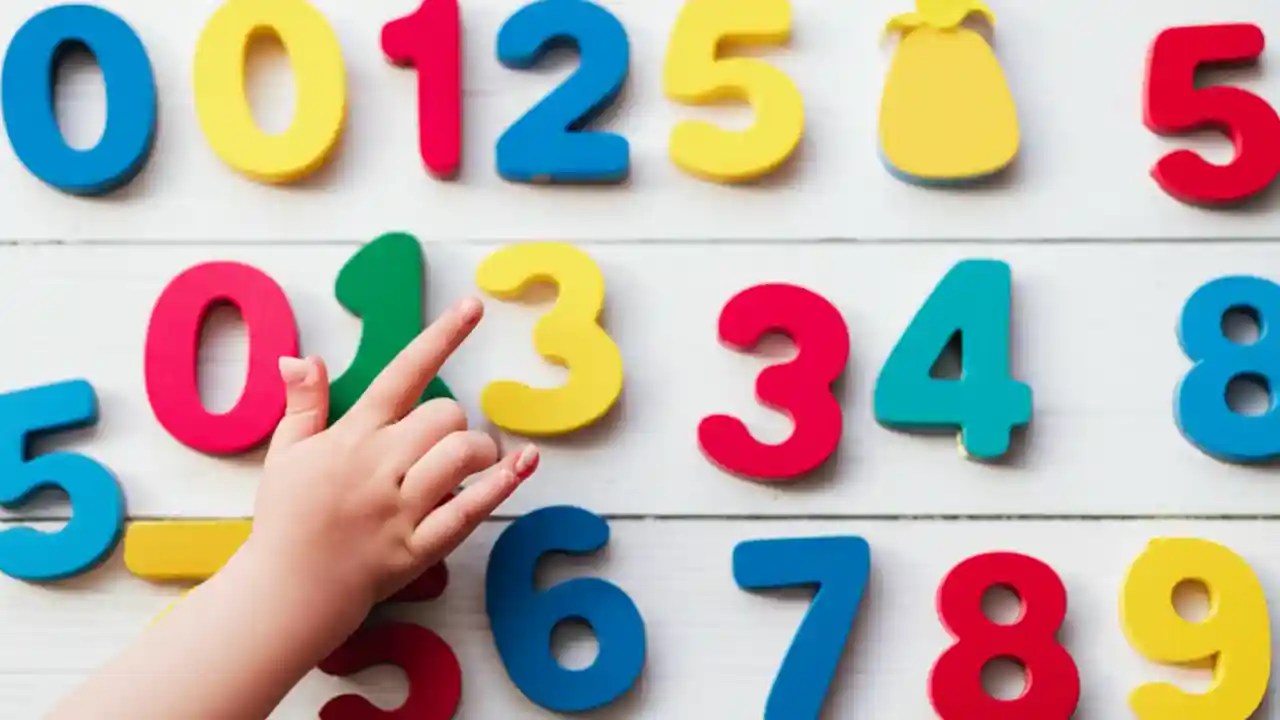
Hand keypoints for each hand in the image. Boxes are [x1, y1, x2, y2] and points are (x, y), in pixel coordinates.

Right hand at [243, 296, 538, 634]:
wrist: (285, 592)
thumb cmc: (288, 520)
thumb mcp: (286, 453)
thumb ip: (303, 403)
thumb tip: (301, 356)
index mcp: (352, 436)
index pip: (403, 372)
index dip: (442, 336)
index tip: (474, 306)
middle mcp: (380, 466)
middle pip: (444, 415)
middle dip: (454, 421)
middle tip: (442, 442)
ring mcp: (401, 507)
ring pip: (462, 455)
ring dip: (479, 452)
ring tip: (470, 463)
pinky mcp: (419, 545)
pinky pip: (470, 510)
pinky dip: (502, 485)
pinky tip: (522, 464)